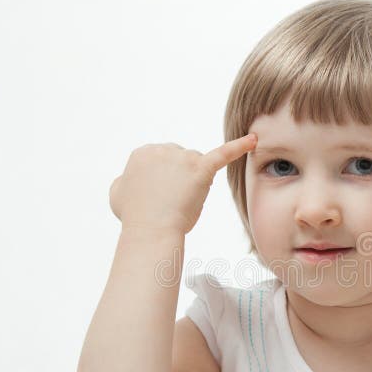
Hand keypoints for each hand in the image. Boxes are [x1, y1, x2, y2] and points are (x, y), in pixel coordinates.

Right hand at [109, 133, 256, 233]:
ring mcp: (182, 157)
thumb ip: (125, 181)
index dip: (165, 184)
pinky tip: (253, 140)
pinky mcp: (201, 168)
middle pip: (183, 163)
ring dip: (195, 183)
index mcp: (142, 152)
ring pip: (198, 166)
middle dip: (181, 182)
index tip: (159, 198)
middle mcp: (162, 148)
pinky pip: (223, 154)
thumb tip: (128, 179)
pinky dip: (239, 147)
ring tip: (182, 202)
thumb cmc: (135, 217)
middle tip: (171, 203)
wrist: (151, 230)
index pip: (164, 164)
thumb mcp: (117, 195)